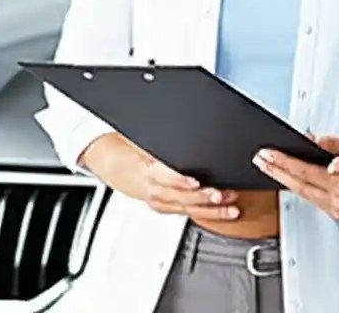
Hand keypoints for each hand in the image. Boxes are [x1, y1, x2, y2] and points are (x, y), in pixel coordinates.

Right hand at [77, 133, 239, 221]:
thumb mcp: (138, 137)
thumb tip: (181, 124)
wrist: (106, 161)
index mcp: (145, 168)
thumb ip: (159, 140)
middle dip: (202, 198)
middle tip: (222, 195)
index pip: (163, 176)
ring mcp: (158, 200)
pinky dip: (205, 213)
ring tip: (231, 207)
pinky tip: (223, 212)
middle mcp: (152, 188)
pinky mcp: (163, 206)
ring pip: (186, 208)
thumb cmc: (124, 146)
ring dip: (210, 209)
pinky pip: (186, 212)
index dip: (179, 180)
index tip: (195, 182)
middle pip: (179, 196)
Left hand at [253, 135, 338, 220]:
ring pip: (305, 195)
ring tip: (270, 168)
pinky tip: (293, 180)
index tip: (267, 154)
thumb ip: (337, 145)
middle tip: (260, 159)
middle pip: (299, 186)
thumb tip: (313, 141)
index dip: (282, 162)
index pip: (304, 171)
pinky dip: (302, 189)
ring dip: (286, 181)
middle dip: (277, 172)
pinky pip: (315, 200)